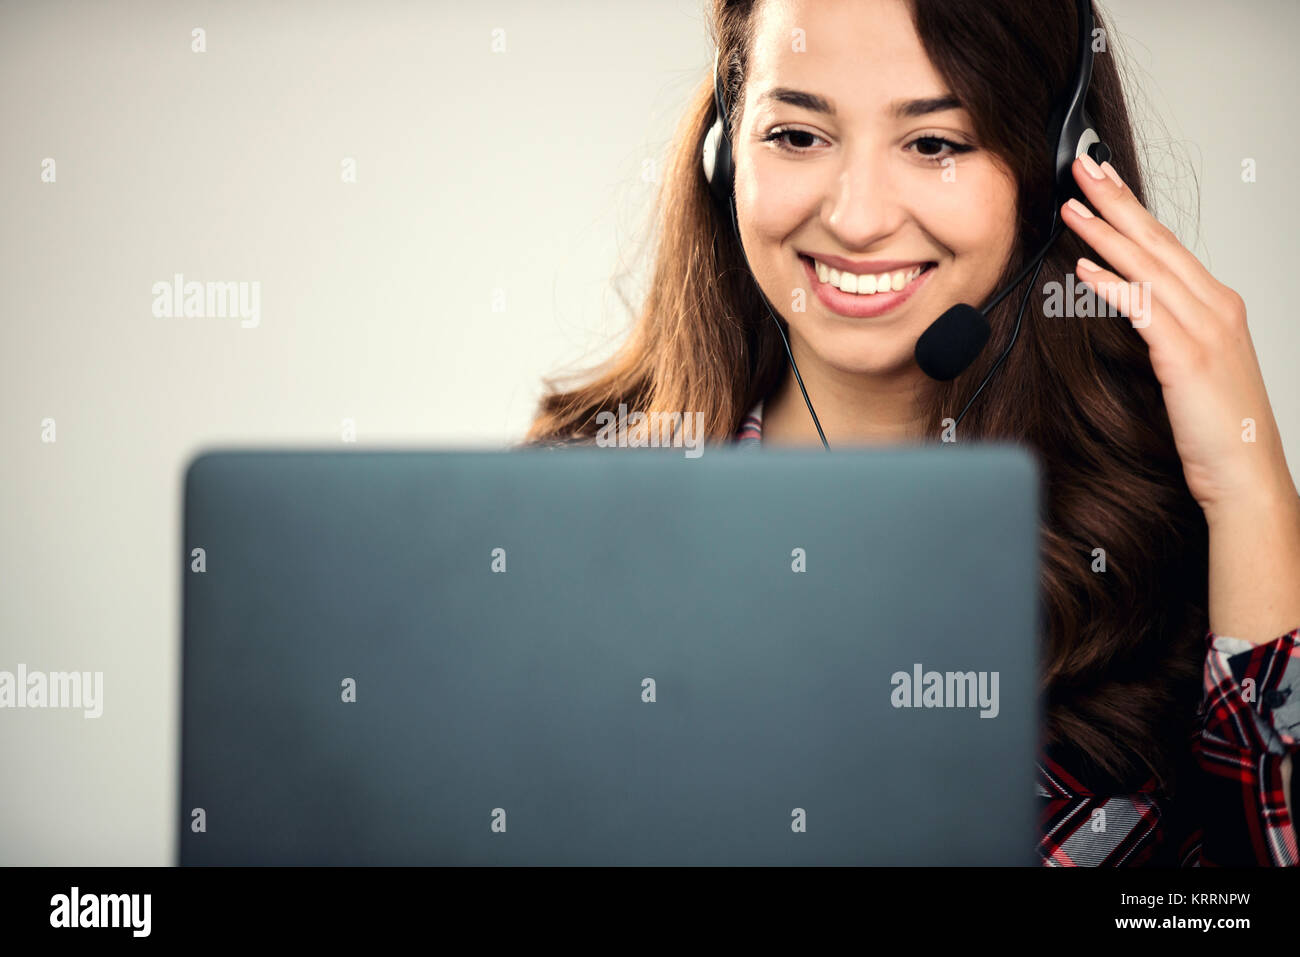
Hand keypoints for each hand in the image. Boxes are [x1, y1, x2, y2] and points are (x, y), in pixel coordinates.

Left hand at [1060, 153, 1297, 522]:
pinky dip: (1114, 286)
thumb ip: (1166, 330)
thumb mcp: (1191, 366)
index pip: (1168, 245)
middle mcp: (1215, 308)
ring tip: (1071, 209)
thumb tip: (1129, 305)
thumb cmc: (1217, 428)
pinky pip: (1144, 311)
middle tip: (1082, 170)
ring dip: (1105, 235)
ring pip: (1148, 268)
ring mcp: (1204, 330)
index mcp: (1217, 305)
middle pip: (1158, 242)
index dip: (1132, 210)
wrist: (1245, 473)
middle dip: (1117, 202)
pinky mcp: (1187, 358)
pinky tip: (1085, 270)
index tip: (1102, 184)